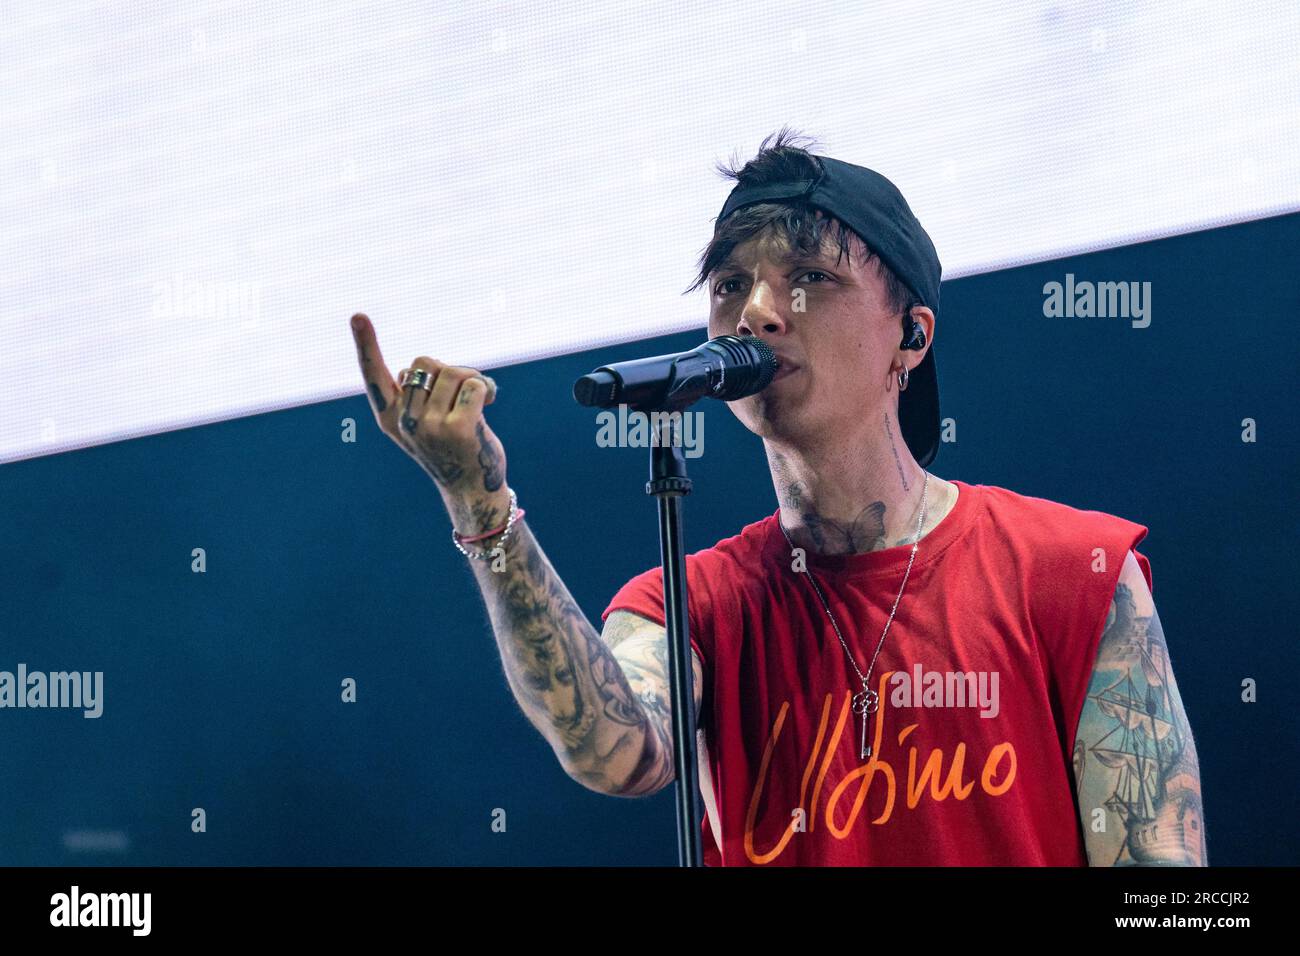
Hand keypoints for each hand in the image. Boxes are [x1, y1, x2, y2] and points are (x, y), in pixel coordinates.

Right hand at [349, 312, 506, 499]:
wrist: (471, 487)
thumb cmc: (449, 446)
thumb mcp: (423, 421)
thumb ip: (416, 394)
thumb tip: (426, 365)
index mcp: (389, 417)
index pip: (374, 374)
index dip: (366, 344)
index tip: (358, 315)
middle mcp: (405, 421)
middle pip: (424, 362)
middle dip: (447, 370)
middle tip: (461, 393)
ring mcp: (430, 426)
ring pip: (451, 371)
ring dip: (470, 379)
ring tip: (476, 402)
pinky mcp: (458, 428)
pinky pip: (475, 384)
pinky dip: (487, 389)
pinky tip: (489, 407)